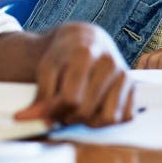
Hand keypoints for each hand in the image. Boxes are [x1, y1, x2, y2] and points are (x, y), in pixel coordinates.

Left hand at [14, 23, 133, 127]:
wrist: (89, 40)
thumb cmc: (66, 55)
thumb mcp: (47, 69)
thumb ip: (39, 95)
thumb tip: (27, 118)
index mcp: (86, 54)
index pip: (71, 99)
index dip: (54, 111)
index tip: (46, 109)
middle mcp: (110, 63)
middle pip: (87, 111)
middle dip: (69, 117)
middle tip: (61, 109)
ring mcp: (124, 74)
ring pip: (108, 118)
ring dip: (90, 122)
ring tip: (79, 110)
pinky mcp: (134, 86)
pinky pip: (124, 117)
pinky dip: (108, 119)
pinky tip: (96, 108)